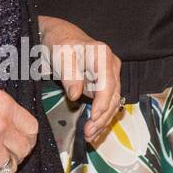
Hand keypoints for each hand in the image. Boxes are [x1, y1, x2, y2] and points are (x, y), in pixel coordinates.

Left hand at [38, 15, 123, 143]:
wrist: (60, 37)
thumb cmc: (60, 44)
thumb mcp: (61, 56)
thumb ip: (69, 75)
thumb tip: (76, 95)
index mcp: (102, 56)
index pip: (108, 84)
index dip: (102, 104)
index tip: (94, 118)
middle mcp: (111, 65)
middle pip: (113, 97)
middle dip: (102, 117)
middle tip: (89, 133)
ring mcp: (111, 75)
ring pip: (112, 103)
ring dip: (102, 121)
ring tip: (90, 136)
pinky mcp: (106, 84)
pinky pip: (107, 103)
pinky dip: (101, 117)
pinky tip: (94, 130)